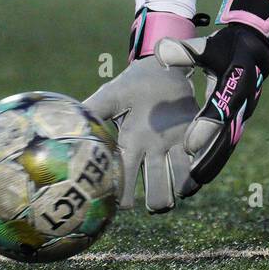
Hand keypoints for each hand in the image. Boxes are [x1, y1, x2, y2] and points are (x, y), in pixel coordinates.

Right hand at [83, 56, 197, 211]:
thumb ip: (93, 110)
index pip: (124, 180)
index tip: (125, 202)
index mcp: (130, 146)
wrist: (163, 65)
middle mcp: (151, 152)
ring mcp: (173, 146)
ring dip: (179, 190)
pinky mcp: (193, 137)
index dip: (123, 195)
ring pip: (178, 183)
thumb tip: (70, 126)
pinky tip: (195, 170)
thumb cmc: (133, 83)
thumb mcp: (111, 95)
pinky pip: (198, 164)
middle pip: (156, 192)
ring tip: (180, 189)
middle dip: (158, 202)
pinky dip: (197, 173)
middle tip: (158, 204)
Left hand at [154, 0, 268, 193]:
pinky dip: (213, 162)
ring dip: (210, 167)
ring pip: (226, 146)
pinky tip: (196, 179)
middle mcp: (243, 103)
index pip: (220, 108)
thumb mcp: (207, 44)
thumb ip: (185, 50)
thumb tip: (161, 52)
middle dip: (208, 159)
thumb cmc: (225, 45)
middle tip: (189, 180)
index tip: (188, 145)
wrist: (253, 49)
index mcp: (236, 80)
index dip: (205, 127)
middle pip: (225, 136)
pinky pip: (225, 146)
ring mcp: (243, 115)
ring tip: (190, 189)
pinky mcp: (238, 122)